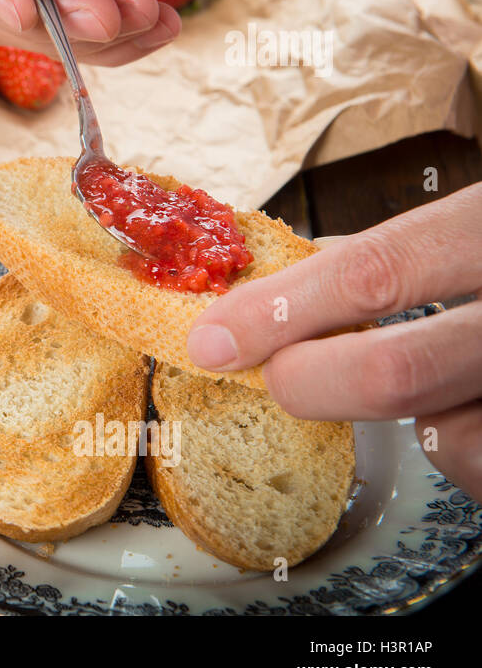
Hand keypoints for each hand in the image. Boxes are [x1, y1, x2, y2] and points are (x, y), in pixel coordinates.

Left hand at [187, 185, 481, 500]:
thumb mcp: (477, 221)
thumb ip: (400, 252)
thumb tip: (278, 282)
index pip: (375, 269)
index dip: (280, 310)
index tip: (212, 339)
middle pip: (393, 374)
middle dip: (310, 382)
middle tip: (283, 377)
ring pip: (445, 438)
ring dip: (410, 419)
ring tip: (433, 377)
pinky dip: (464, 445)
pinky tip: (475, 405)